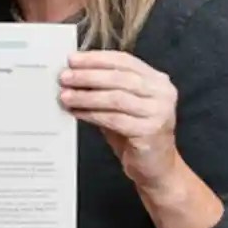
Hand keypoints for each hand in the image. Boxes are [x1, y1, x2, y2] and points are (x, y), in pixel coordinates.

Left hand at [59, 50, 179, 189]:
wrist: (156, 168)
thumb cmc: (135, 133)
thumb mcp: (122, 104)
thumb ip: (105, 87)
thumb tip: (73, 74)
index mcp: (157, 80)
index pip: (124, 61)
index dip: (96, 58)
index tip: (72, 59)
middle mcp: (162, 94)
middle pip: (119, 78)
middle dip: (88, 75)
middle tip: (65, 77)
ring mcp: (159, 113)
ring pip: (116, 98)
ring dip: (87, 96)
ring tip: (66, 96)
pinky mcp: (150, 132)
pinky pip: (114, 120)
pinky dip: (92, 114)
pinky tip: (76, 112)